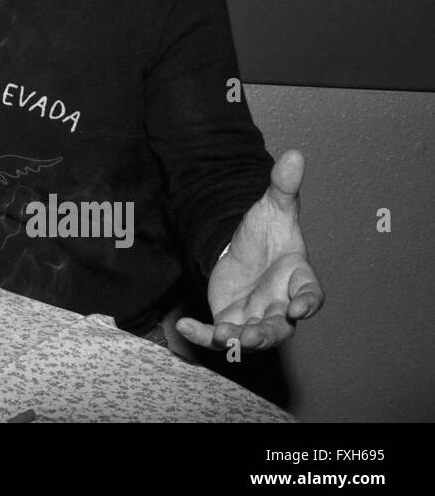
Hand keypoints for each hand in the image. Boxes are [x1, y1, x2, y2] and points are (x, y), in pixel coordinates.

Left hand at [176, 149, 323, 351]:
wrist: (240, 244)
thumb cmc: (267, 232)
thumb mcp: (273, 207)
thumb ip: (283, 186)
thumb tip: (294, 155)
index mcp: (298, 278)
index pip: (311, 294)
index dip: (308, 303)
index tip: (301, 308)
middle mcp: (279, 303)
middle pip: (280, 328)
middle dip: (267, 334)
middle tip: (251, 336)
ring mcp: (255, 314)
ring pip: (252, 337)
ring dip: (238, 340)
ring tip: (222, 336)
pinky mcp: (230, 318)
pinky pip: (218, 333)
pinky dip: (202, 334)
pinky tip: (184, 327)